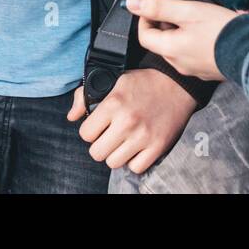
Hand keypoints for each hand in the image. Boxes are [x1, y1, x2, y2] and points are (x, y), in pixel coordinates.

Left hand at [68, 68, 198, 173]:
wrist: (177, 85)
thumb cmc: (142, 82)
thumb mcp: (113, 80)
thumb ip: (85, 96)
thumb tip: (71, 117)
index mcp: (113, 104)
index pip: (85, 134)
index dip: (89, 131)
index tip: (98, 126)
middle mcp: (127, 122)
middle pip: (97, 153)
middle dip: (100, 144)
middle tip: (109, 135)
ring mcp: (143, 137)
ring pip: (114, 163)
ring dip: (116, 154)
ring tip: (123, 141)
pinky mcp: (158, 147)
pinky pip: (135, 168)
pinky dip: (134, 161)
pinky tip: (136, 148)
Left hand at [127, 0, 239, 80]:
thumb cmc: (221, 31)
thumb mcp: (187, 11)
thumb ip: (158, 7)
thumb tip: (131, 3)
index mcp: (170, 50)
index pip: (144, 36)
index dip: (145, 18)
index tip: (156, 7)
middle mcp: (178, 64)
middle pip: (161, 42)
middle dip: (165, 24)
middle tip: (181, 10)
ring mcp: (194, 70)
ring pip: (178, 48)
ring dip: (181, 32)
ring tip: (197, 19)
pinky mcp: (208, 71)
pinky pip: (193, 55)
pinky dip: (195, 42)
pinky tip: (209, 33)